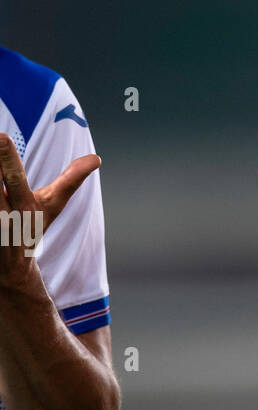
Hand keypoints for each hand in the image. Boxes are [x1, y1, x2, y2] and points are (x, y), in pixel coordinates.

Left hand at [0, 133, 100, 288]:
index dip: (9, 159)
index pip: (17, 179)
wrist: (11, 272)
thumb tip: (96, 159)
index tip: (2, 137)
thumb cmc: (31, 228)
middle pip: (1, 183)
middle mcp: (8, 217)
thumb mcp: (51, 206)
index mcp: (28, 207)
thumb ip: (70, 180)